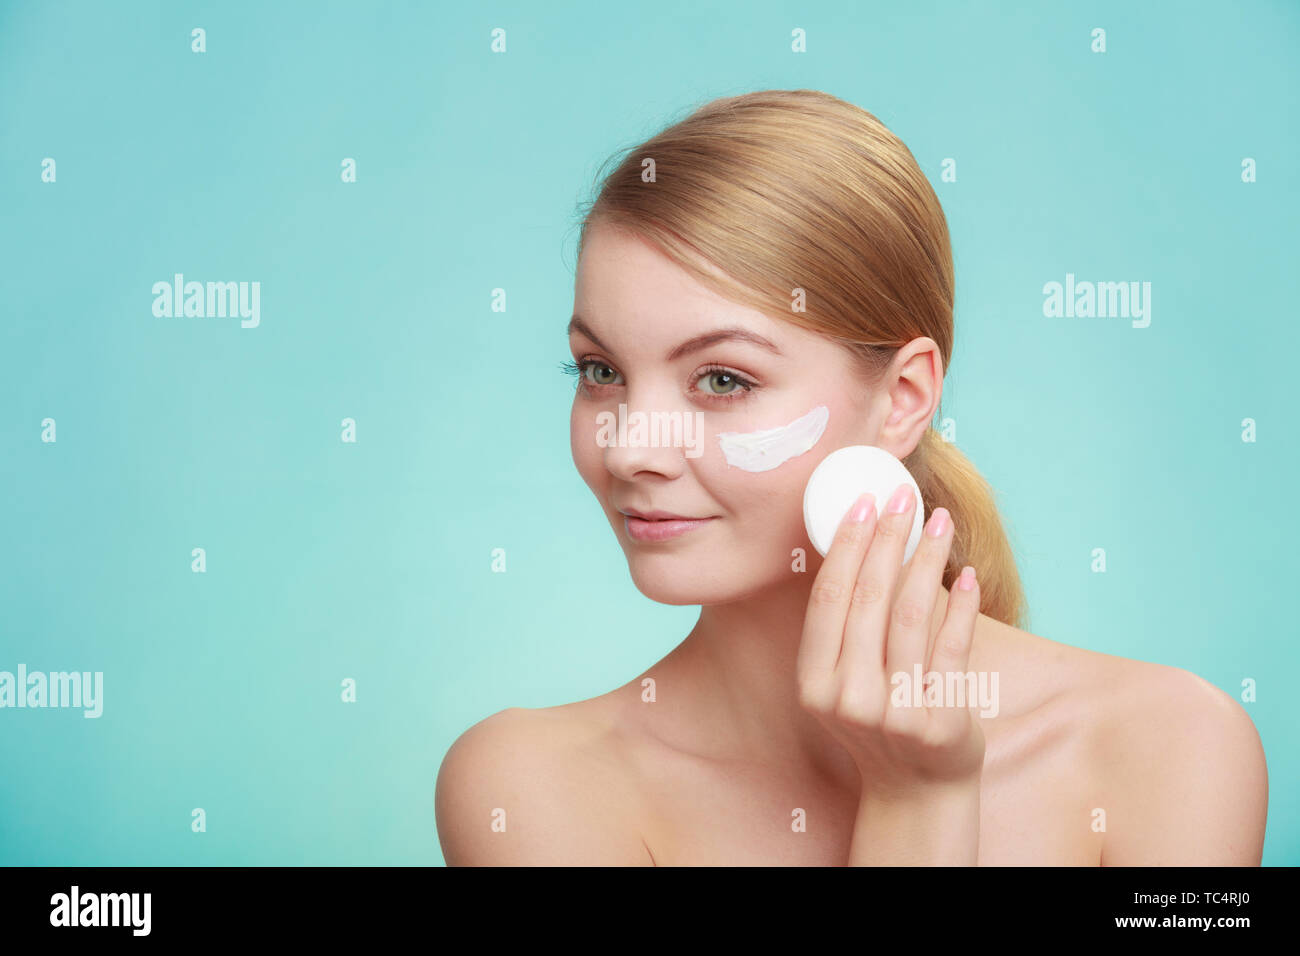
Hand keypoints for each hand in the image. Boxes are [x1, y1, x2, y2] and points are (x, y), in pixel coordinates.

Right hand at [796, 484, 984, 797]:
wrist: (915, 791)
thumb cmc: (877, 722)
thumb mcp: (842, 681)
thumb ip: (845, 628)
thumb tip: (858, 542)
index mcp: (815, 683)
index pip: (829, 599)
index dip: (846, 546)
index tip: (863, 503)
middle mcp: (848, 698)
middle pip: (868, 600)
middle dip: (887, 539)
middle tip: (901, 496)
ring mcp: (894, 712)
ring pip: (911, 615)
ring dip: (927, 559)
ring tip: (939, 521)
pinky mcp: (940, 721)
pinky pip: (952, 649)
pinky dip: (960, 607)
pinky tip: (966, 575)